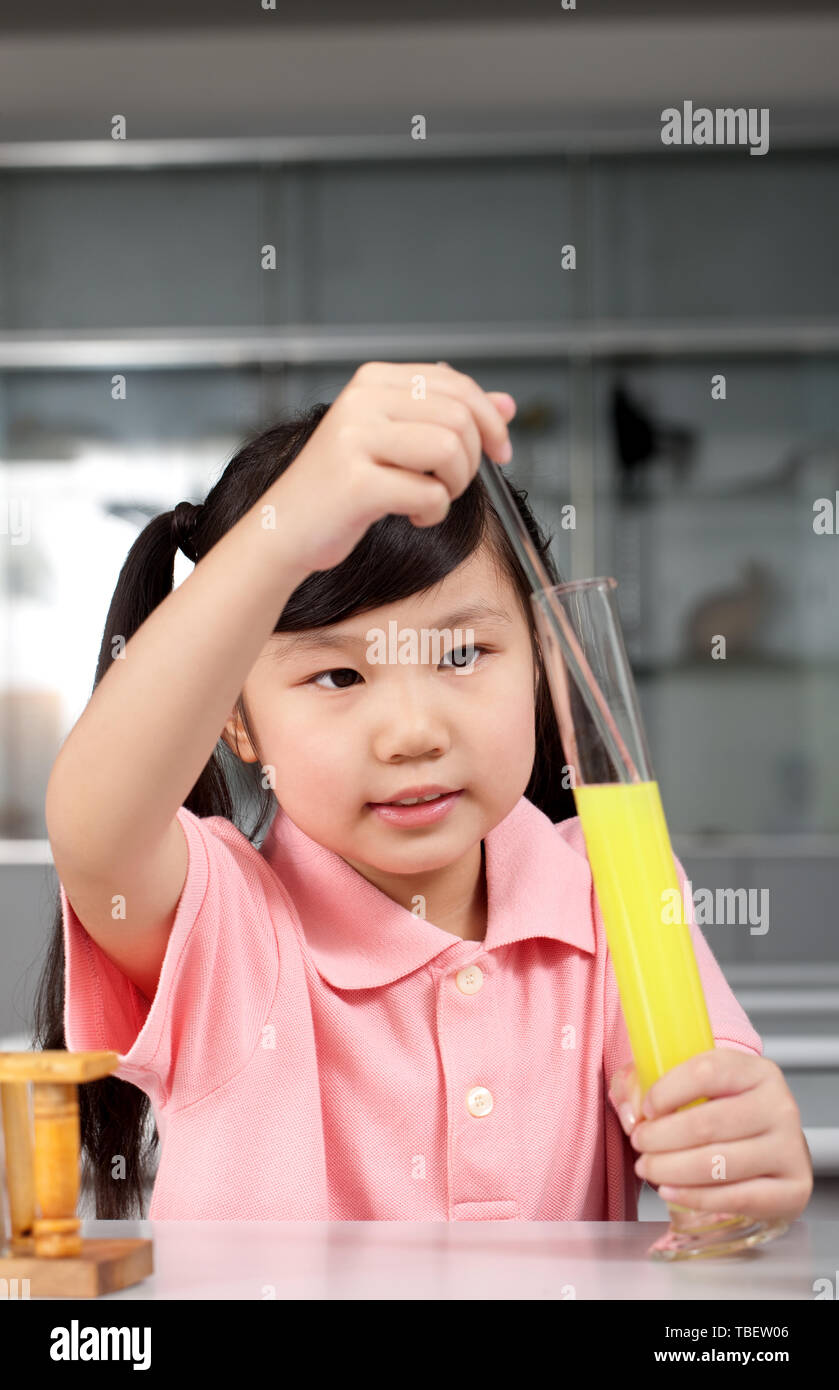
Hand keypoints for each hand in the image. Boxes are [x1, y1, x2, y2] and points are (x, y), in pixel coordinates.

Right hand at [270, 360, 515, 574]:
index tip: (499, 451)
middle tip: (451, 484)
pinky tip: (411, 515)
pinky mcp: (356, 482)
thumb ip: (447, 415)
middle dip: (472, 459)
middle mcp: (361, 400)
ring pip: (450, 449)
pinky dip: (432, 512)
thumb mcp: (395, 440)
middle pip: (459, 417)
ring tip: (430, 498)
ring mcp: (355, 439)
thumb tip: (507, 404)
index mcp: (372, 380)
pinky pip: (429, 493)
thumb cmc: (340, 488)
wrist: (283, 529)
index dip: (490, 420)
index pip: (455, 383)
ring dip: (454, 485)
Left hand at [608, 1050, 813, 1222]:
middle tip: (639, 1144)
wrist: (767, 1148)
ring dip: (671, 1169)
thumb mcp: (682, 1083)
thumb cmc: (721, 1112)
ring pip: (719, 1163)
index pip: (708, 1071)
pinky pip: (736, 1197)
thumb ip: (642, 1085)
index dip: (668, 1090)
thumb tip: (630, 1113)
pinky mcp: (792, 1189)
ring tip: (648, 1168)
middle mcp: (779, 1106)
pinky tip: (670, 1191)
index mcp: (755, 1071)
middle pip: (708, 1123)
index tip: (646, 1109)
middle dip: (661, 1138)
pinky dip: (695, 1197)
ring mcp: (790, 1149)